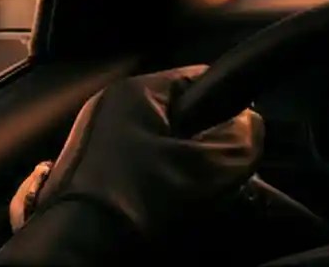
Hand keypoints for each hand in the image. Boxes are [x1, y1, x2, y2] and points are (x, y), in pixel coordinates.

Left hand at [0, 66, 262, 264]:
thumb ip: (244, 136)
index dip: (229, 107)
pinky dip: (160, 189)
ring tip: (194, 199)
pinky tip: (169, 212)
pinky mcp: (89, 179)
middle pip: (183, 118)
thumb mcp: (211, 166)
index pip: (200, 79)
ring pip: (163, 149)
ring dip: (185, 173)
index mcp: (134, 93)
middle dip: (206, 147)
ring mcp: (94, 146)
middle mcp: (108, 111)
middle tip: (220, 175)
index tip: (241, 137)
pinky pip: (141, 173)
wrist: (78, 255)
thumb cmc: (136, 203)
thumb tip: (250, 126)